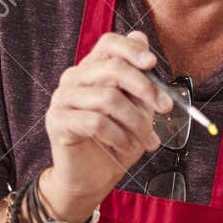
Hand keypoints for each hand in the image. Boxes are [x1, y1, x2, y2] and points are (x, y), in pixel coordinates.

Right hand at [39, 31, 169, 222]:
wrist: (90, 179)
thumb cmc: (115, 142)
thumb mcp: (136, 110)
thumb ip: (140, 83)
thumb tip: (147, 53)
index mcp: (92, 69)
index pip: (109, 43)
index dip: (131, 49)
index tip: (153, 63)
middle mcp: (74, 78)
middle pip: (112, 68)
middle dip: (145, 88)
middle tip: (165, 108)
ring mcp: (62, 98)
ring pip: (108, 98)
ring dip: (136, 121)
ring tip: (147, 140)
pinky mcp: (56, 121)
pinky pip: (95, 122)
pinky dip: (118, 136)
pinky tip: (126, 147)